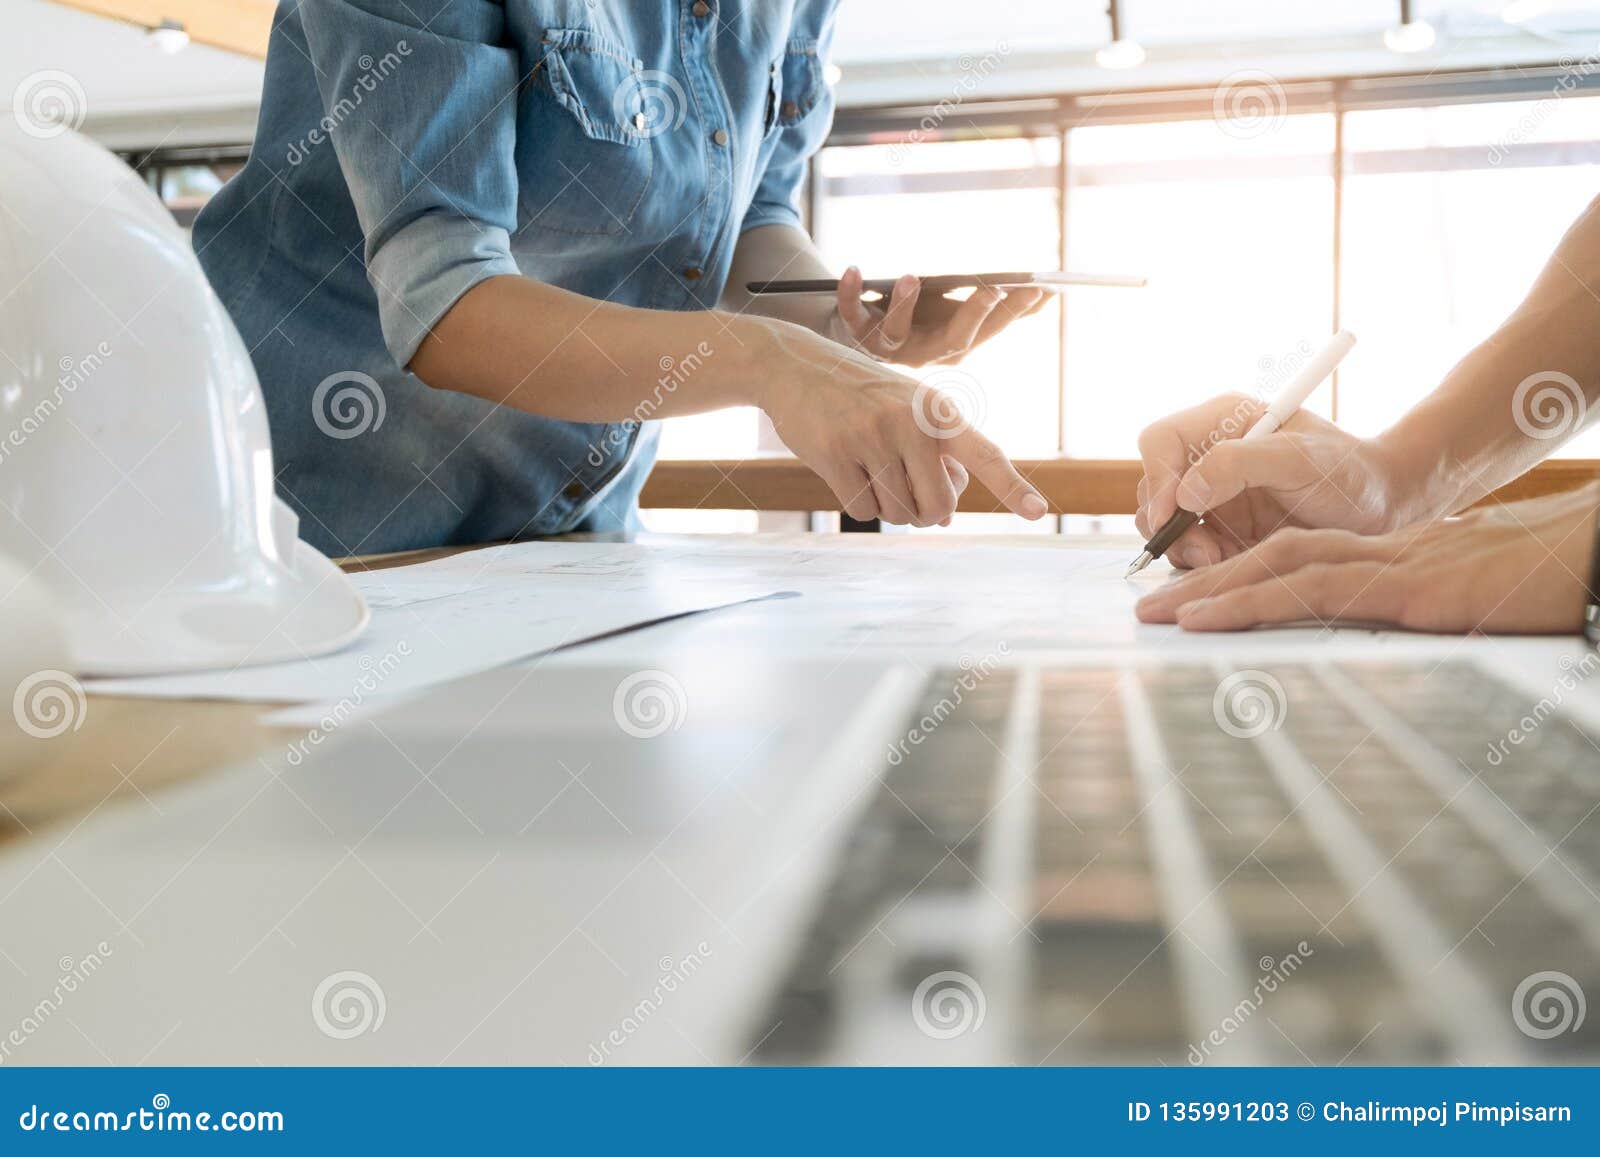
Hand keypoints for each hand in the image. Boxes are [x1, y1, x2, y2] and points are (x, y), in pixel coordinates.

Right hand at [753, 318, 1047, 526]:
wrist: (798, 365)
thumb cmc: (863, 395)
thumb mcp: (908, 412)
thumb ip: (936, 458)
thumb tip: (946, 515)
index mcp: (939, 410)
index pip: (985, 453)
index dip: (1012, 486)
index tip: (1038, 512)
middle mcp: (910, 421)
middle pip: (936, 506)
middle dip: (924, 512)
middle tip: (909, 497)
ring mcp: (871, 437)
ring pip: (897, 513)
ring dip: (888, 507)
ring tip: (873, 470)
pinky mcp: (835, 454)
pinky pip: (862, 511)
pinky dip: (859, 503)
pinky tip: (847, 472)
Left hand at [832, 267, 1048, 367]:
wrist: (859, 334)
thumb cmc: (918, 319)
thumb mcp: (957, 313)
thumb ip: (996, 308)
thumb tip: (1048, 295)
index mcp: (954, 345)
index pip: (991, 331)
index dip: (1015, 312)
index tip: (1039, 288)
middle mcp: (924, 352)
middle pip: (953, 340)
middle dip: (974, 315)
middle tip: (994, 288)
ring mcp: (888, 347)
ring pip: (896, 334)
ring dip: (905, 305)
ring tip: (912, 276)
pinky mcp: (855, 334)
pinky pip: (850, 315)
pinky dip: (849, 294)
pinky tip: (853, 270)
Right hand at [1135, 393, 1407, 569]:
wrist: (1382, 510)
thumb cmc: (1350, 473)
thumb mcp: (1301, 459)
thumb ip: (1239, 465)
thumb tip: (1184, 494)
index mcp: (1223, 423)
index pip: (1161, 441)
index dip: (1158, 476)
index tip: (1171, 513)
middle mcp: (1209, 457)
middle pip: (1155, 486)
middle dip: (1167, 521)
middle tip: (1201, 548)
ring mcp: (1212, 497)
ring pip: (1163, 523)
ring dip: (1181, 546)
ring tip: (1217, 559)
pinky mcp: (1221, 531)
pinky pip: (1187, 549)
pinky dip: (1198, 563)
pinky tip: (1229, 564)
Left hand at [1136, 482, 1599, 634]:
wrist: (1592, 561)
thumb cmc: (1541, 587)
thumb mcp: (1468, 604)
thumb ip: (1419, 615)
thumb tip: (1385, 642)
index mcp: (1391, 561)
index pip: (1300, 560)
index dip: (1243, 578)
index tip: (1192, 604)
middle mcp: (1381, 556)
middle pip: (1274, 555)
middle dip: (1209, 580)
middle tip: (1148, 610)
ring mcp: (1393, 567)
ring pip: (1281, 566)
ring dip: (1214, 589)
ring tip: (1159, 615)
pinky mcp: (1407, 589)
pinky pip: (1313, 589)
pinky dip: (1252, 600)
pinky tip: (1206, 617)